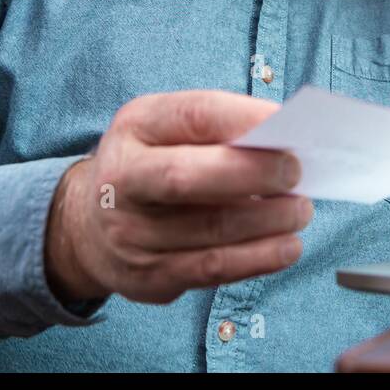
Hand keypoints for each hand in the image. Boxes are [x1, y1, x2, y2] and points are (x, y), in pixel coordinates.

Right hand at [45, 90, 312, 305]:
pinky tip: (287, 247)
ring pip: (210, 229)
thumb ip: (218, 129)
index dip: (244, 118)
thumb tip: (285, 141)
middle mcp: (123, 179)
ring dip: (269, 220)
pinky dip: (259, 258)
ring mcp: (131, 232)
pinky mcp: (150, 275)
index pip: (193, 115)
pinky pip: (213, 268)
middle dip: (253, 173)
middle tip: (295, 171)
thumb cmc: (151, 165)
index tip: (285, 122)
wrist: (88, 225)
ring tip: (301, 209)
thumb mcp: (168, 129)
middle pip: (188, 177)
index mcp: (135, 127)